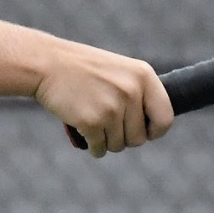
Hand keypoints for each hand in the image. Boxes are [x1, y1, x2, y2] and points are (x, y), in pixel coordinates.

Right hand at [37, 44, 172, 157]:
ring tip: (94, 125)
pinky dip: (93, 147)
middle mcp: (131, 92)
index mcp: (143, 76)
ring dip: (106, 142)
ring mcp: (112, 107)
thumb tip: (151, 127)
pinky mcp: (92, 121)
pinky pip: (100, 148)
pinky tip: (85, 136)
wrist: (47, 64)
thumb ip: (137, 93)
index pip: (165, 118)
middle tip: (107, 125)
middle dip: (123, 137)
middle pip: (139, 138)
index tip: (145, 133)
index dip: (155, 131)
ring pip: (118, 145)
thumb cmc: (82, 69)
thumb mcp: (118, 71)